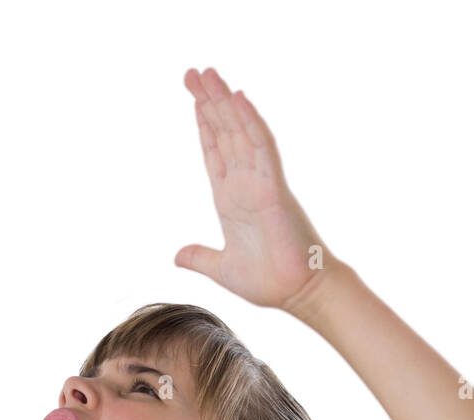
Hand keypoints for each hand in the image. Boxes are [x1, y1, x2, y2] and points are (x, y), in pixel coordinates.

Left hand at [175, 67, 339, 313]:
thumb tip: (177, 256)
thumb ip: (200, 257)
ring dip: (223, 102)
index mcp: (231, 199)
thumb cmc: (268, 281)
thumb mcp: (221, 268)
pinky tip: (236, 97)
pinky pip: (261, 146)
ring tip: (206, 74)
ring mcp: (260, 181)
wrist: (296, 293)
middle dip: (207, 102)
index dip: (204, 125)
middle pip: (224, 133)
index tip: (194, 99)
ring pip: (240, 131)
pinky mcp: (274, 186)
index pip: (214, 152)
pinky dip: (249, 121)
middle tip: (191, 72)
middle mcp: (245, 183)